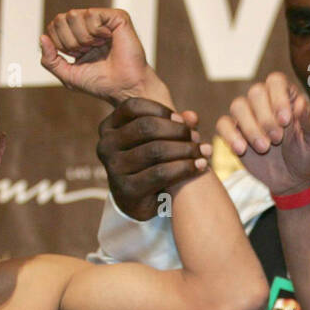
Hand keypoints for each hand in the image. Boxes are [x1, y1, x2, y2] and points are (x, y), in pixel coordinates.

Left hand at [40, 8, 167, 104]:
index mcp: (76, 35)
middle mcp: (88, 24)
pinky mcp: (116, 16)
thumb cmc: (100, 83)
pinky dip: (96, 32)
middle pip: (60, 18)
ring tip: (98, 46)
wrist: (124, 88)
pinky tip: (108, 39)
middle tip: (88, 52)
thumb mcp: (68, 75)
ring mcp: (102, 19)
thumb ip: (50, 60)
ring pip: (74, 15)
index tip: (79, 57)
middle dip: (71, 42)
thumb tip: (42, 37)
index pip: (54, 26)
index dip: (61, 44)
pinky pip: (92, 14)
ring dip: (83, 38)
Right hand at [97, 98, 212, 220]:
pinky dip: (185, 168)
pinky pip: (161, 173)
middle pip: (146, 127)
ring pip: (156, 150)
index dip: (162, 110)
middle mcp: (105, 146)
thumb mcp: (159, 139)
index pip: (133, 107)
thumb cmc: (151, 163)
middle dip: (178, 131)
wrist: (140, 202)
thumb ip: (175, 124)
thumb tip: (192, 117)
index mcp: (108, 128)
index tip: (184, 121)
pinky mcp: (126, 190)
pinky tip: (200, 166)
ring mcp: (113, 169)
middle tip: (197, 138)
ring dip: (185, 149)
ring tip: (203, 152)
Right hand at [215, 72, 309, 195]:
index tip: (285, 121)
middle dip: (265, 117)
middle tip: (277, 139)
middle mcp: (265, 102)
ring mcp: (248, 116)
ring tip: (264, 148)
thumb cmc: (307, 154)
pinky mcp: (235, 132)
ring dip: (250, 128)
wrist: (293, 179)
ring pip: (238, 106)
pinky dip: (230, 135)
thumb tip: (300, 104)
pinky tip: (242, 149)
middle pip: (255, 92)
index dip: (278, 97)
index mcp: (287, 97)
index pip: (276, 81)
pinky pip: (223, 124)